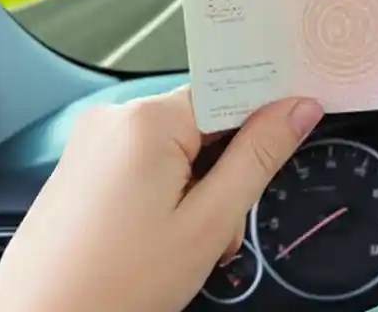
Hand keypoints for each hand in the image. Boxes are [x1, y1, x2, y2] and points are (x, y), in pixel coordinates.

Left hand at [0, 86, 322, 311]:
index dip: (264, 120)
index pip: (231, 91)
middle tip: (219, 232)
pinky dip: (164, 197)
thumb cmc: (112, 287)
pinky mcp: (80, 169)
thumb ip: (258, 157)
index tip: (288, 142)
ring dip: (196, 192)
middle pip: (203, 125)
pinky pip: (142, 165)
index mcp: (147, 120)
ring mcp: (91, 143)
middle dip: (224, 173)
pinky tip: (156, 241)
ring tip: (183, 247)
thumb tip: (297, 108)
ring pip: (175, 150)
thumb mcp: (207, 223)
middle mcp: (114, 119)